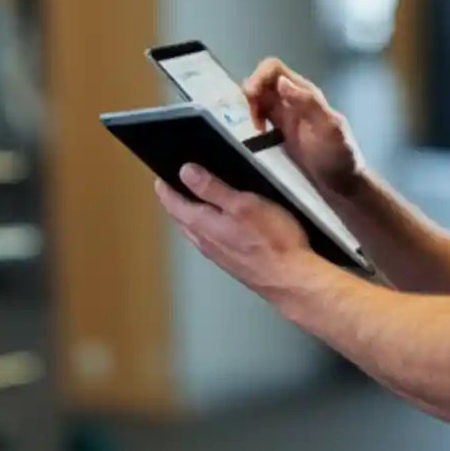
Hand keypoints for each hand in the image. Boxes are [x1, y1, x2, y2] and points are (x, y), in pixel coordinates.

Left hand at [154, 163, 326, 299]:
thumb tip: (185, 171)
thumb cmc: (271, 240)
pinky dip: (204, 229)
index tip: (159, 178)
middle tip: (171, 187)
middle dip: (174, 203)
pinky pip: (208, 242)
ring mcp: (218, 255)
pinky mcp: (232, 263)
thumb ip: (212, 188)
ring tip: (190, 203)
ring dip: (187, 217)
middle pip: (181, 220)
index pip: (173, 204)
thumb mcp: (243, 204)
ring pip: (194, 232)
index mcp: (202, 225)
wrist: (290, 279)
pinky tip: (215, 226)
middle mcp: (205, 242)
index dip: (165, 189)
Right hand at [242, 57, 364, 196]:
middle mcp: (293, 98)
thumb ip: (309, 104)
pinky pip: (260, 114)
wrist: (343, 182)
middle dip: (251, 92)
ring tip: (257, 127)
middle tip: (253, 117)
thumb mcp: (329, 129)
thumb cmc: (339, 156)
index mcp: (305, 93)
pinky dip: (253, 118)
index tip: (251, 97)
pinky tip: (259, 134)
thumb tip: (282, 82)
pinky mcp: (280, 130)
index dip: (258, 76)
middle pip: (263, 80)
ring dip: (251, 106)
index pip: (274, 69)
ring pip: (259, 96)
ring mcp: (286, 114)